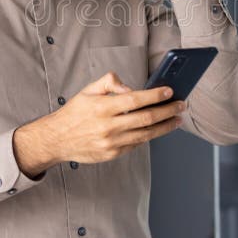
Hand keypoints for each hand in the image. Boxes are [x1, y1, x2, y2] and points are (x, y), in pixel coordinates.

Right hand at [13, 72, 183, 176]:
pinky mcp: (112, 154)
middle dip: (168, 111)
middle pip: (146, 118)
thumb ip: (109, 83)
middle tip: (181, 105)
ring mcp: (111, 143)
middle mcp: (108, 126)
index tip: (170, 91)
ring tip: (177, 119)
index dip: (155, 95)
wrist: (56, 140)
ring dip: (165, 126)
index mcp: (102, 107)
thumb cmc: (74, 112)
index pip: (135, 100)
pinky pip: (136, 144)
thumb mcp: (88, 90)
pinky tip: (158, 129)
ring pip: (146, 134)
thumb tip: (130, 88)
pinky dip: (149, 136)